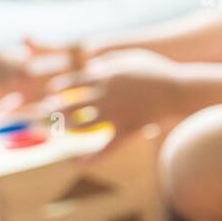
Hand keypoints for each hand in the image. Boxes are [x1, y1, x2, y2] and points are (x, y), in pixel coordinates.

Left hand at [44, 49, 181, 157]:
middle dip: (52, 110)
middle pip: (70, 105)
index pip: (71, 83)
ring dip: (67, 128)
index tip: (53, 92)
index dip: (57, 89)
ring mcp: (115, 114)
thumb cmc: (157, 71)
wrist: (179, 90)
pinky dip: (92, 158)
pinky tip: (79, 163)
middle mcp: (105, 95)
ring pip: (82, 125)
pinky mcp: (127, 129)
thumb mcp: (131, 56)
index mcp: (105, 75)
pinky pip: (106, 147)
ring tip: (60, 128)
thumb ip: (109, 57)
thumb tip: (90, 61)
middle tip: (42, 113)